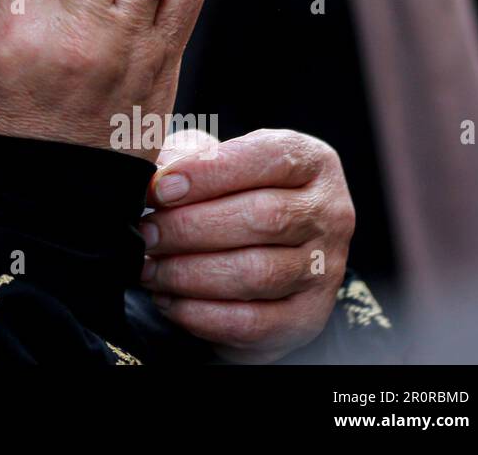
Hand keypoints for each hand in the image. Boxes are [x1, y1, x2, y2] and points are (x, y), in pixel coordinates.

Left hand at [139, 128, 355, 363]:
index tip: (159, 189)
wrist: (258, 246)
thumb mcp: (211, 158)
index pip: (270, 158)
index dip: (209, 172)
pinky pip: (253, 323)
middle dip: (191, 227)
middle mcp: (330, 213)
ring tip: (150, 268)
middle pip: (264, 218)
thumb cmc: (226, 190)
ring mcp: (325, 269)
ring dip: (190, 273)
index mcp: (312, 162)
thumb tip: (151, 171)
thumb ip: (185, 155)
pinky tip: (168, 300)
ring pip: (257, 273)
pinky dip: (201, 314)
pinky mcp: (307, 317)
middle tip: (147, 233)